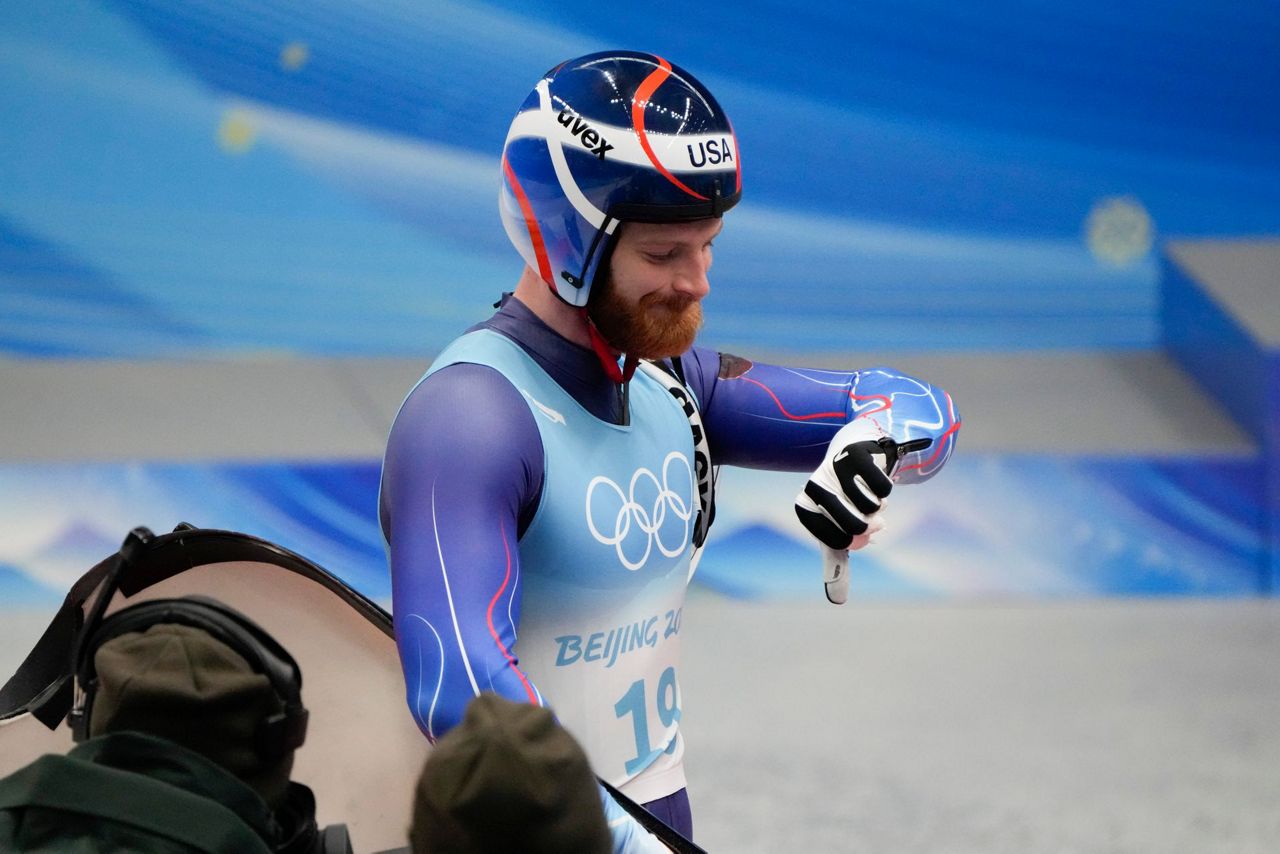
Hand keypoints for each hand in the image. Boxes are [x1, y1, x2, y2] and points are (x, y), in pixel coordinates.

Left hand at [794, 419, 895, 549]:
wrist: (853, 457)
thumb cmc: (844, 493)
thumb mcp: (839, 516)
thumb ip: (847, 536)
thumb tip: (861, 541)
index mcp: (806, 504)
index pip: (828, 537)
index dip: (847, 542)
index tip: (855, 538)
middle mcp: (815, 486)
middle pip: (851, 524)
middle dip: (867, 528)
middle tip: (875, 524)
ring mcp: (834, 469)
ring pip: (870, 506)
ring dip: (877, 506)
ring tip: (870, 497)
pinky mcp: (855, 455)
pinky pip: (881, 487)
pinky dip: (884, 491)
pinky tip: (876, 484)